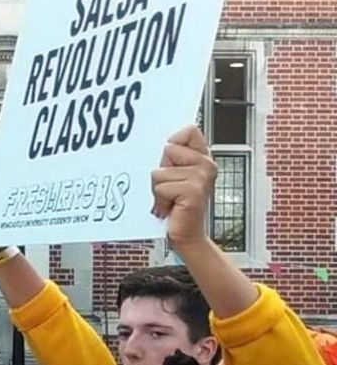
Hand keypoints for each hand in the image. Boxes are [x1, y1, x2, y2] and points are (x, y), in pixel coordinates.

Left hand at [151, 126, 217, 248]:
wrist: (186, 234)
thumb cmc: (176, 205)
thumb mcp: (173, 176)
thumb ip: (172, 157)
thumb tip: (167, 143)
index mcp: (203, 158)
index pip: (189, 131)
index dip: (173, 142)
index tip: (171, 160)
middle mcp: (207, 165)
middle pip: (168, 150)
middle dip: (161, 170)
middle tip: (171, 187)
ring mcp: (202, 178)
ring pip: (160, 172)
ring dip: (158, 189)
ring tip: (170, 199)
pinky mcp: (193, 192)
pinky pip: (160, 187)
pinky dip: (159, 200)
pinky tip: (170, 207)